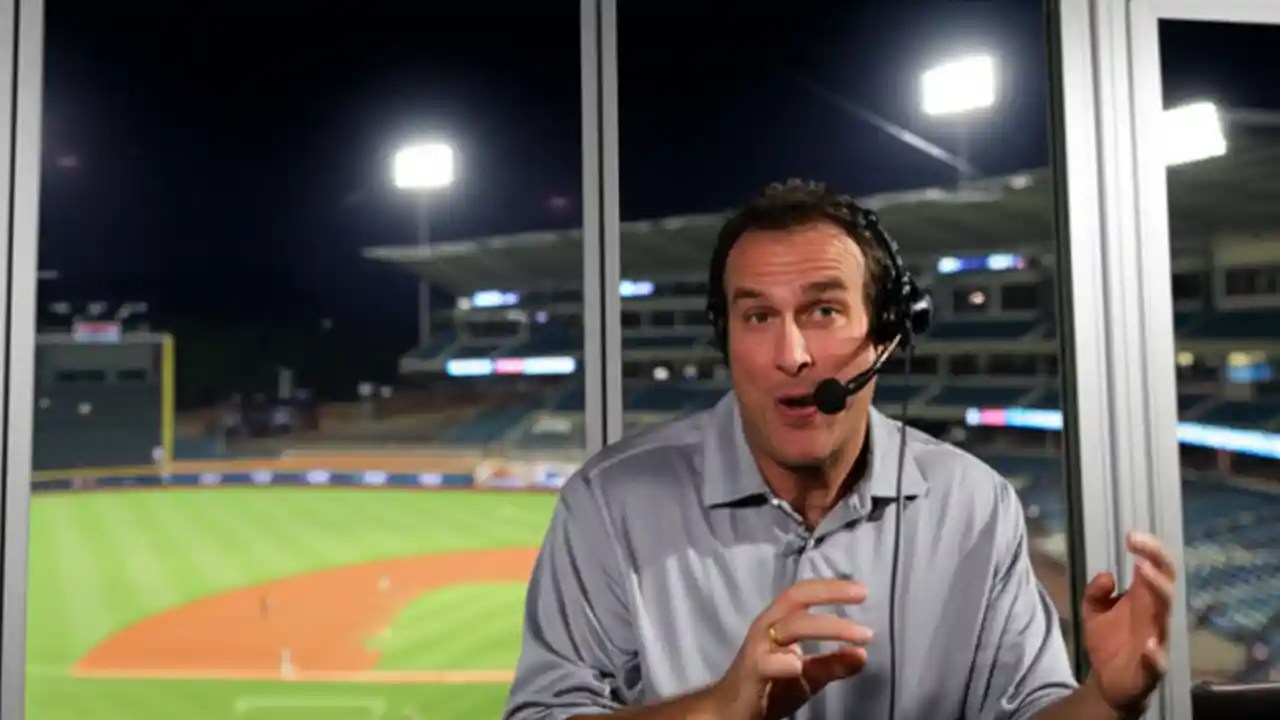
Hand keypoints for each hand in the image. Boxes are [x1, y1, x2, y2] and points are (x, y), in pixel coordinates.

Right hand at [709, 579, 872, 719]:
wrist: (732, 710)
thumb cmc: (771, 685)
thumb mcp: (809, 674)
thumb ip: (833, 664)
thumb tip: (863, 654)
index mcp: (779, 622)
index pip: (803, 594)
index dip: (831, 588)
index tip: (862, 590)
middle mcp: (767, 627)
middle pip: (797, 602)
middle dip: (830, 595)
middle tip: (862, 595)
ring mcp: (758, 648)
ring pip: (790, 627)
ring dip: (826, 627)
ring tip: (856, 637)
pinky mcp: (751, 672)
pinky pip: (766, 663)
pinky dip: (783, 662)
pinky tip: (799, 665)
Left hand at [1081, 531, 1175, 715]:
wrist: (1108, 681)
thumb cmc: (1108, 640)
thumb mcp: (1092, 610)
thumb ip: (1094, 591)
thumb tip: (1107, 575)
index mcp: (1142, 599)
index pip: (1155, 568)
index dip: (1149, 550)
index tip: (1131, 535)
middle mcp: (1154, 616)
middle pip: (1165, 585)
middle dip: (1155, 565)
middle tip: (1138, 551)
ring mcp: (1156, 641)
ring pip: (1165, 616)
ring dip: (1157, 594)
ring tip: (1143, 575)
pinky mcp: (1152, 669)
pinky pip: (1159, 662)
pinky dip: (1156, 655)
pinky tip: (1149, 646)